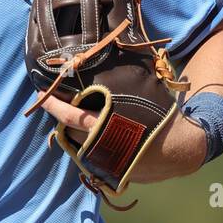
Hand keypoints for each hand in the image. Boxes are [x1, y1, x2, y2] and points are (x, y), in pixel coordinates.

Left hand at [36, 94, 207, 183]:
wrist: (181, 149)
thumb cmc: (161, 115)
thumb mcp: (142, 89)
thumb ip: (119, 77)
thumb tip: (106, 49)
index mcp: (105, 127)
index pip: (69, 116)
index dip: (53, 104)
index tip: (41, 95)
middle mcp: (99, 148)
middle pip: (68, 132)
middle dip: (63, 117)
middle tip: (58, 101)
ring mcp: (102, 164)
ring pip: (77, 146)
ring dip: (74, 131)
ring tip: (77, 114)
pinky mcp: (108, 173)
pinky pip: (90, 156)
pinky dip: (88, 143)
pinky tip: (95, 132)